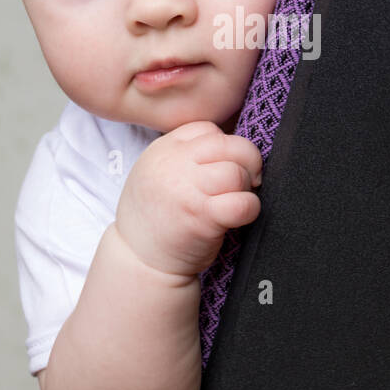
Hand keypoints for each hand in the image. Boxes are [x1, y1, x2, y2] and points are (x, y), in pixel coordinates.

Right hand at [114, 120, 263, 279]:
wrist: (139, 260)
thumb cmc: (156, 217)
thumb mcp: (156, 172)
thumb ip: (185, 155)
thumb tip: (231, 148)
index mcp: (163, 149)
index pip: (209, 130)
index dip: (225, 148)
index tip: (224, 167)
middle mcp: (172, 165)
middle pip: (230, 145)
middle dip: (247, 162)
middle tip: (245, 182)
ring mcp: (186, 190)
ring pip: (237, 173)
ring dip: (247, 188)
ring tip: (235, 201)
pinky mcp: (202, 217)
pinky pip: (243, 203)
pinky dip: (250, 208)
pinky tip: (239, 216)